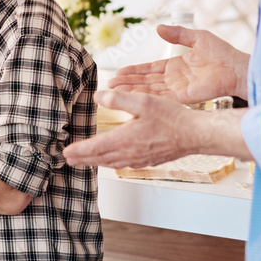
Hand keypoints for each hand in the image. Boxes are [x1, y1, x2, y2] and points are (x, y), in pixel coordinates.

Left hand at [64, 90, 200, 168]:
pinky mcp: (148, 160)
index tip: (65, 152)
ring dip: (95, 162)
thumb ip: (118, 99)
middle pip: (100, 159)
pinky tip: (111, 161)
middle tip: (67, 159)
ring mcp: (139, 159)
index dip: (79, 150)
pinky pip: (123, 164)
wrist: (194, 135)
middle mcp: (130, 153)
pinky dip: (111, 163)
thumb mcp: (143, 101)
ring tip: (83, 161)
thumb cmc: (172, 118)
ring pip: (110, 163)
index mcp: (125, 139)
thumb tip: (97, 96)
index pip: (95, 148)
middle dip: (82, 159)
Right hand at [109, 25, 249, 103]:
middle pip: (146, 81)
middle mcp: (174, 79)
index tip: (119, 72)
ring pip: (150, 90)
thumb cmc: (223, 53)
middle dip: (127, 83)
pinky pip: (162, 97)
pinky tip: (134, 96)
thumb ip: (178, 33)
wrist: (237, 68)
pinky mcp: (184, 97)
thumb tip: (158, 27)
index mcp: (176, 66)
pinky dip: (147, 97)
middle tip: (110, 84)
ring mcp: (178, 89)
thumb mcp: (197, 38)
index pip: (150, 69)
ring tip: (115, 91)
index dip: (134, 71)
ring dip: (132, 90)